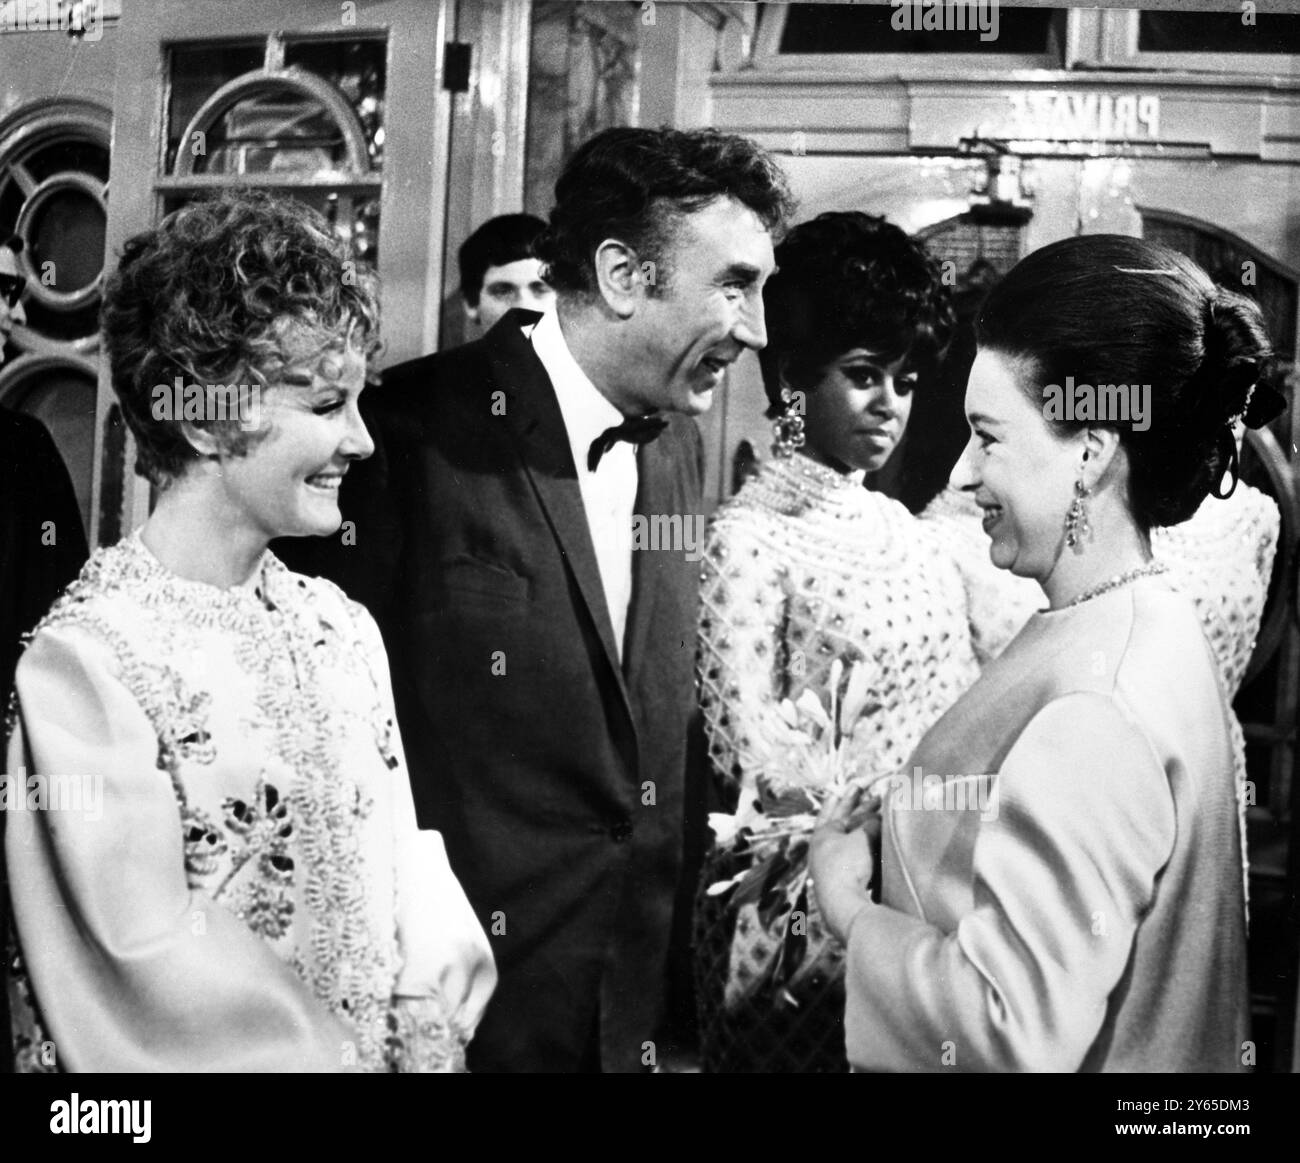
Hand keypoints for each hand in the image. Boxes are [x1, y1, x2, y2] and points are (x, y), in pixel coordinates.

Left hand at [809, 783, 875, 943]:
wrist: (844, 908)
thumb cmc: (848, 867)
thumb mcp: (861, 838)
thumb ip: (871, 823)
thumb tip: (881, 818)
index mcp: (822, 833)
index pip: (838, 806)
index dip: (853, 793)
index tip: (862, 782)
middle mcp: (824, 848)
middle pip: (844, 822)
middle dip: (860, 807)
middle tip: (874, 793)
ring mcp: (832, 867)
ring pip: (852, 841)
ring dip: (868, 829)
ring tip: (884, 817)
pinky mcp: (845, 883)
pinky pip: (859, 859)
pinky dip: (871, 850)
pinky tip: (882, 848)